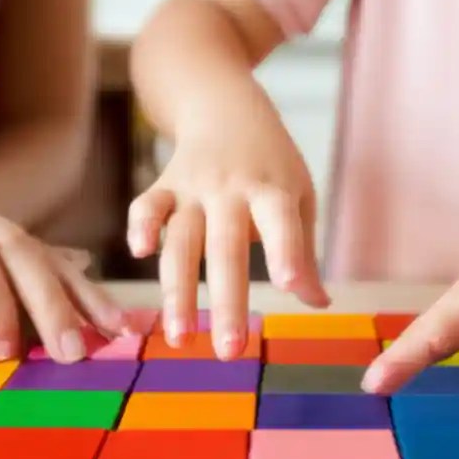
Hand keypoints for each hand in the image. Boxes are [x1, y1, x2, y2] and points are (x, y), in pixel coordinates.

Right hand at [127, 103, 329, 358]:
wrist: (224, 107)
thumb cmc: (270, 163)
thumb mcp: (299, 196)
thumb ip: (304, 250)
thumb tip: (318, 303)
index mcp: (273, 191)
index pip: (282, 223)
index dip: (286, 252)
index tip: (289, 287)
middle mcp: (231, 189)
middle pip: (227, 249)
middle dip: (226, 302)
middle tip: (230, 351)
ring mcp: (193, 187)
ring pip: (182, 241)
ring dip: (178, 292)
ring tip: (180, 339)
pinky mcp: (164, 185)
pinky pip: (147, 205)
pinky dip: (141, 225)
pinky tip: (139, 253)